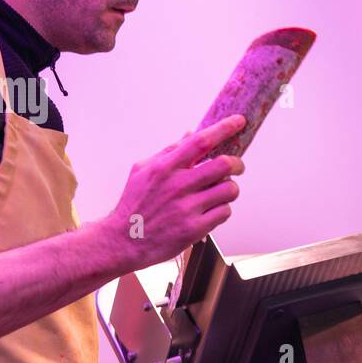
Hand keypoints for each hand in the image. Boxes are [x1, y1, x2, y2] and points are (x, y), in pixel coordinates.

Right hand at [98, 116, 246, 269]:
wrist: (123, 241)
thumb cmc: (134, 204)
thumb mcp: (143, 170)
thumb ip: (168, 152)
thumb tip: (191, 134)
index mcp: (164, 167)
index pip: (200, 141)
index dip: (223, 129)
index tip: (238, 121)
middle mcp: (177, 186)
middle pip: (223, 165)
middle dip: (237, 164)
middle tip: (237, 167)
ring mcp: (187, 208)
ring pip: (229, 190)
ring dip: (230, 189)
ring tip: (220, 192)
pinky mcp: (195, 229)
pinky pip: (225, 212)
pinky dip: (223, 209)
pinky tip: (211, 210)